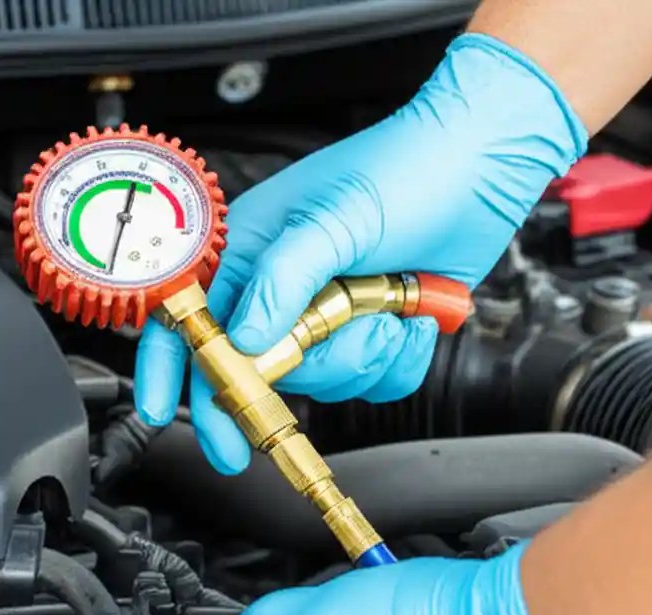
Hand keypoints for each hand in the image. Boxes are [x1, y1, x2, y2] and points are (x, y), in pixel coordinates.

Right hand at [135, 33, 588, 473]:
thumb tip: (242, 341)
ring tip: (388, 309)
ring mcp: (323, 312)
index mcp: (247, 249)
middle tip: (300, 394)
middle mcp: (278, 286)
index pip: (187, 318)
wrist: (483, 164)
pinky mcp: (367, 329)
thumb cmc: (404, 167)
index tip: (168, 414)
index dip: (171, 369)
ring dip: (359, 358)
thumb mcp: (334, 221)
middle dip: (293, 376)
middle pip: (253, 368)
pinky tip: (411, 318)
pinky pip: (367, 381)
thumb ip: (282, 281)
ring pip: (316, 381)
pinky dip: (396, 361)